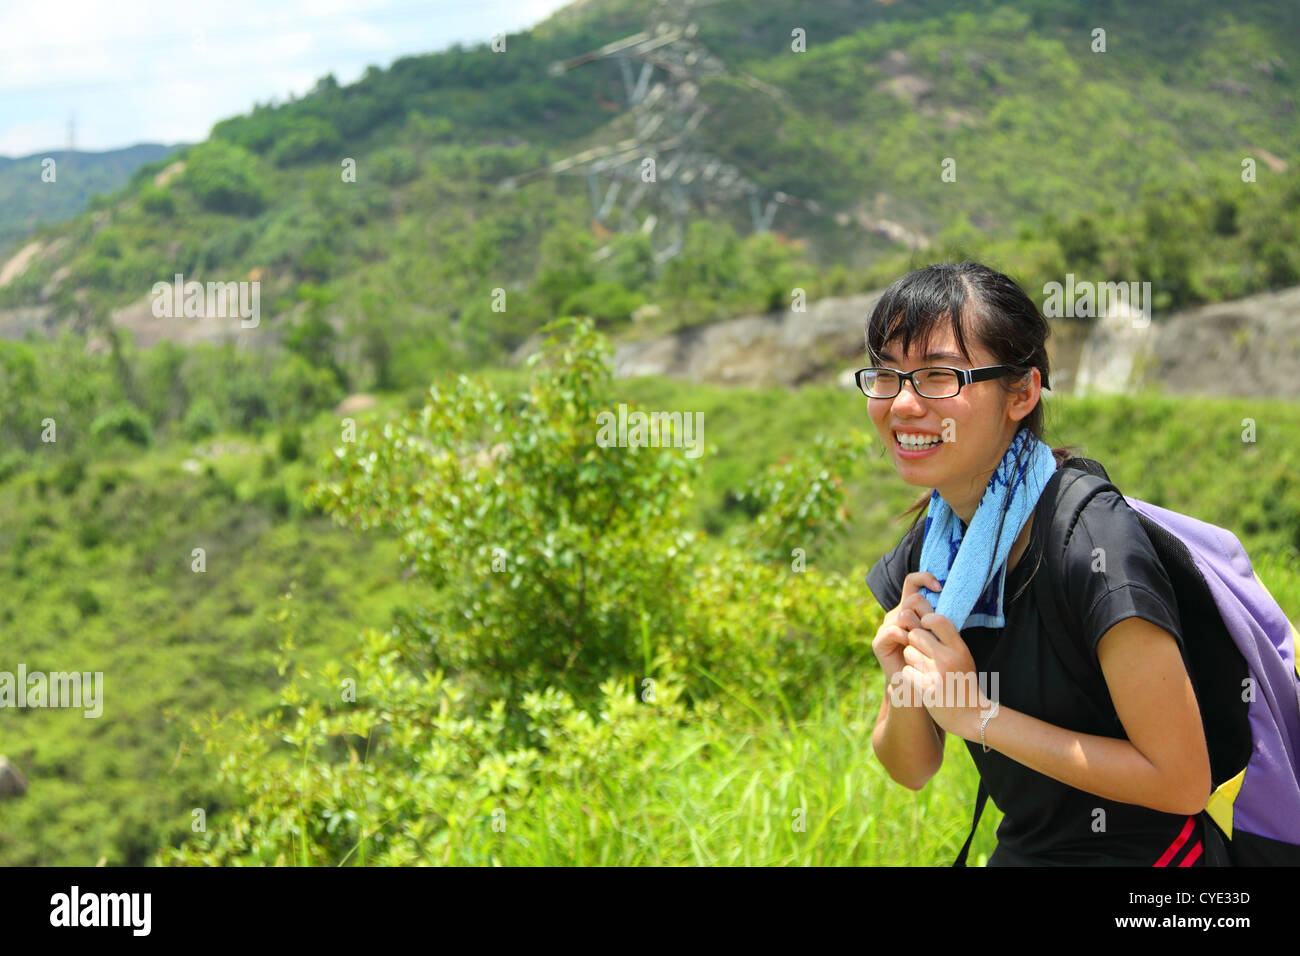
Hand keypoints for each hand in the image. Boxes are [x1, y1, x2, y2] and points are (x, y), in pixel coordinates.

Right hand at [872, 571, 942, 681]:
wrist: (919, 688)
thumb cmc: (933, 661)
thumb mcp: (940, 635)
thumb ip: (940, 616)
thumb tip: (951, 594)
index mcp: (910, 609)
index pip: (913, 582)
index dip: (925, 578)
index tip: (940, 587)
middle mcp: (896, 614)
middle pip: (912, 599)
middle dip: (926, 614)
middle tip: (933, 632)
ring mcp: (886, 627)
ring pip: (904, 615)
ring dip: (918, 630)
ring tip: (924, 646)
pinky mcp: (879, 642)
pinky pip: (894, 631)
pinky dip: (907, 639)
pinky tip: (913, 650)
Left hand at [897, 609, 990, 740]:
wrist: (971, 716)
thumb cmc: (964, 682)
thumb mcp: (962, 656)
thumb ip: (947, 639)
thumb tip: (925, 616)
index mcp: (959, 649)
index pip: (937, 620)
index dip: (926, 620)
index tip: (925, 627)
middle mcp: (948, 659)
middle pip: (915, 635)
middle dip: (914, 642)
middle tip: (922, 653)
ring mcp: (936, 674)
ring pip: (908, 652)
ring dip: (911, 659)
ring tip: (923, 669)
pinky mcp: (925, 689)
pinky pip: (905, 671)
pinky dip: (909, 676)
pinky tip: (920, 681)